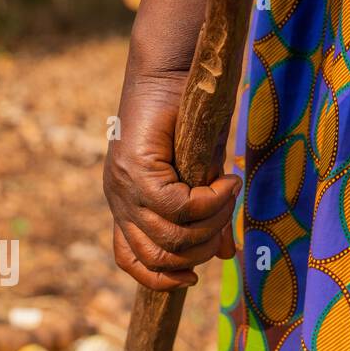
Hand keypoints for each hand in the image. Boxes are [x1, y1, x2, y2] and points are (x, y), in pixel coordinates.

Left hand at [103, 63, 241, 290]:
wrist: (173, 70)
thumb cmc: (188, 121)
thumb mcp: (201, 178)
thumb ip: (207, 217)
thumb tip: (227, 254)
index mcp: (127, 207)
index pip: (131, 260)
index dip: (161, 279)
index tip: (194, 276)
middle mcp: (119, 202)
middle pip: (158, 257)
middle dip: (201, 249)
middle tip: (227, 219)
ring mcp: (124, 188)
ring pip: (171, 235)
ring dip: (211, 222)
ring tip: (230, 194)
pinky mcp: (136, 170)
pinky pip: (177, 206)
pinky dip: (210, 201)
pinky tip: (227, 180)